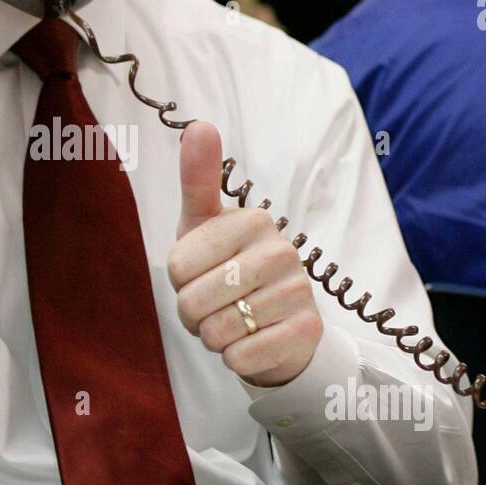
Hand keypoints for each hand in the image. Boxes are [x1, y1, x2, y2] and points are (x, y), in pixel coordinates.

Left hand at [167, 122, 322, 386]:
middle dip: (193, 315)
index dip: (178, 282)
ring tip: (234, 321)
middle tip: (215, 305)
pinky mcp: (307, 332)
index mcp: (252, 220)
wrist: (277, 323)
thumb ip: (198, 178)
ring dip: (215, 337)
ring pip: (218, 332)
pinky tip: (252, 342)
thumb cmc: (228, 267)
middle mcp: (281, 250)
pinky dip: (236, 359)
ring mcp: (299, 291)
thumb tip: (199, 125)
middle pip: (194, 302)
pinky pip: (242, 358)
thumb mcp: (203, 224)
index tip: (199, 274)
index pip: (178, 267)